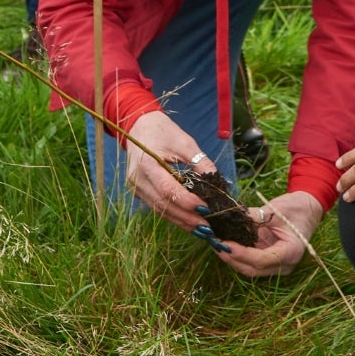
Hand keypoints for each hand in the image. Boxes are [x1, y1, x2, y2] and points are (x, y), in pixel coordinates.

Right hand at [121, 110, 218, 229]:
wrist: (139, 126)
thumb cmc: (163, 131)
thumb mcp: (185, 142)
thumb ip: (201, 163)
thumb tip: (219, 184)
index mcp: (147, 163)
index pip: (168, 189)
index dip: (187, 202)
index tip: (207, 208)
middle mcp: (137, 179)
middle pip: (163, 205)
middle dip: (186, 218)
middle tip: (208, 227)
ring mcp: (135, 187)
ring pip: (159, 210)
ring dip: (181, 221)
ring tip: (201, 229)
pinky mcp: (138, 191)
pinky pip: (157, 207)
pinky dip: (174, 215)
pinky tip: (189, 221)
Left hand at [210, 191, 320, 278]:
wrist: (308, 210)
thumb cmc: (296, 208)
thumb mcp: (275, 210)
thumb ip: (254, 217)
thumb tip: (230, 218)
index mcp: (291, 252)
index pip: (262, 260)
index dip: (242, 254)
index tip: (225, 245)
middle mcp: (285, 264)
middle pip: (254, 269)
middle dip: (232, 259)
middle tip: (215, 245)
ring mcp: (277, 265)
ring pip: (250, 269)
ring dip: (232, 259)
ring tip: (217, 244)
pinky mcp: (270, 260)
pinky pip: (251, 262)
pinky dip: (238, 255)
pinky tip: (225, 245)